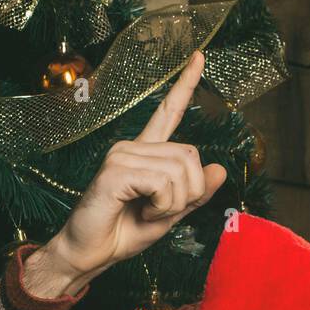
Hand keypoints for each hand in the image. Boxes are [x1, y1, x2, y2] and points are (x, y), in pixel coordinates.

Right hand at [23, 49, 228, 297]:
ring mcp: (121, 155)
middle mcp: (132, 146)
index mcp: (146, 153)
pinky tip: (142, 212)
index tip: (199, 56)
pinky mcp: (114, 170)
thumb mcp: (170, 215)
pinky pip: (162, 182)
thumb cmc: (123, 232)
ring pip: (179, 171)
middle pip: (191, 155)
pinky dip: (162, 206)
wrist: (89, 253)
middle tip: (161, 212)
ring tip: (148, 213)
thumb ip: (194, 194)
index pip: (168, 111)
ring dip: (173, 203)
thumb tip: (220, 168)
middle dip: (189, 193)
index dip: (185, 85)